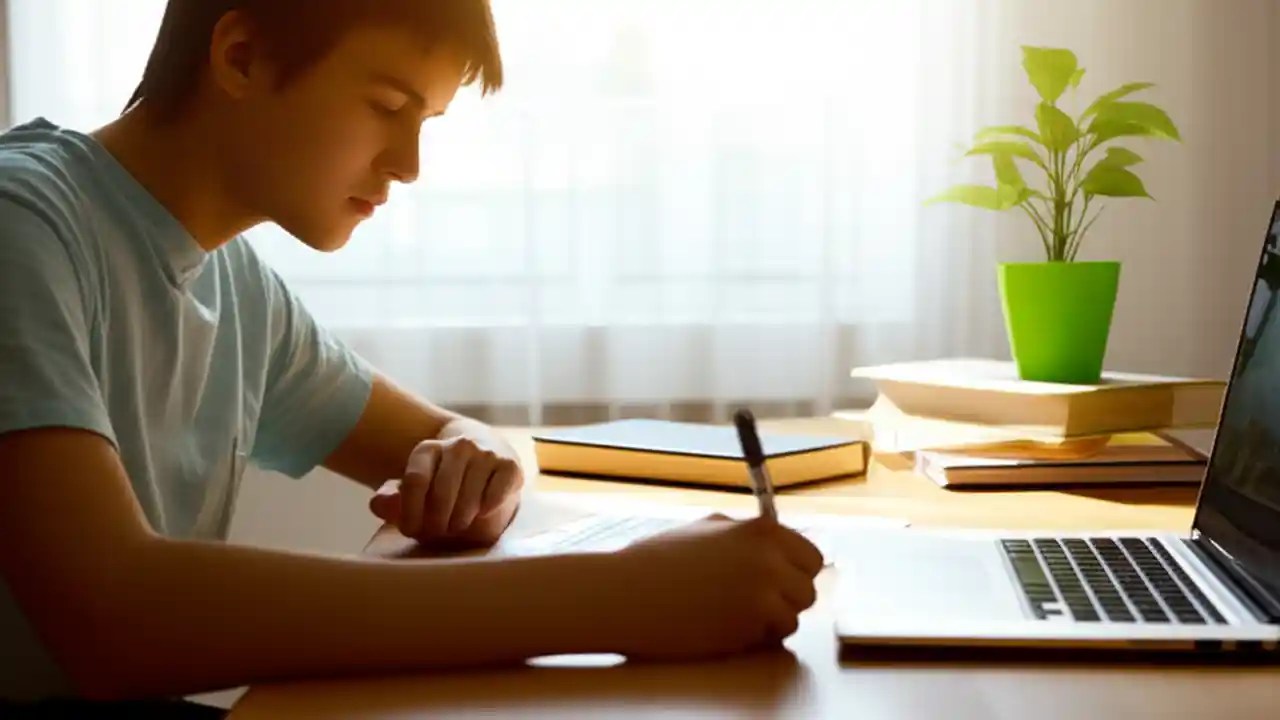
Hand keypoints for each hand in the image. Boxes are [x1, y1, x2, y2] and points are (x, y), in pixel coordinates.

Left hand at [369, 435, 523, 545]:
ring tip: (458, 525)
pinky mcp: (509, 465)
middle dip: (438, 522)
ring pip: (470, 499)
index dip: (411, 512)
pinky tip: (481, 513)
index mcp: (427, 449)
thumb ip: (392, 500)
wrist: (487, 464)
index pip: (415, 481)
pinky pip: (495, 495)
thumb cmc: (445, 487)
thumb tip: (378, 504)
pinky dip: (487, 509)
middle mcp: (458, 445)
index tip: (412, 531)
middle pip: (442, 493)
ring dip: (462, 521)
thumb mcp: (415, 494)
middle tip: (438, 533)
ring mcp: (485, 453)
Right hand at [607, 515, 821, 659]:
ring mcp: (763, 593)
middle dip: (788, 596)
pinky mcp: (750, 625)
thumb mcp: (706, 530)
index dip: (795, 570)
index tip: (780, 579)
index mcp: (761, 530)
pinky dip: (757, 637)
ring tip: (736, 614)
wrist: (626, 593)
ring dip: (773, 619)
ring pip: (795, 614)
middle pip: (809, 587)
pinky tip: (727, 626)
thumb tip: (773, 541)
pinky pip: (775, 636)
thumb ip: (744, 535)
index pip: (811, 555)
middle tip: (758, 601)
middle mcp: (769, 558)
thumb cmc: (656, 561)